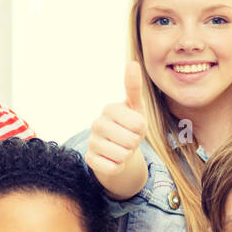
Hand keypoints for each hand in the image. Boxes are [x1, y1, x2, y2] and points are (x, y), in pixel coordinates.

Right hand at [85, 61, 147, 197]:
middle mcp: (97, 124)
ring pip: (121, 155)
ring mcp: (91, 142)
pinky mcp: (89, 160)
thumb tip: (132, 63)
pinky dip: (118, 167)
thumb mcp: (136, 108)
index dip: (142, 129)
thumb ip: (133, 87)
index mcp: (109, 109)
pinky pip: (112, 168)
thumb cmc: (130, 127)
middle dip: (134, 143)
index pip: (138, 124)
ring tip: (121, 149)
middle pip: (130, 140)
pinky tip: (113, 160)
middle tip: (128, 140)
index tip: (135, 127)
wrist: (119, 150)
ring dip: (127, 156)